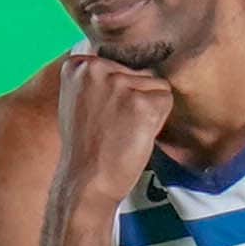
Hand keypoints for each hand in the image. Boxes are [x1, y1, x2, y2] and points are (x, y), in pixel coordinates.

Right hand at [55, 52, 171, 204]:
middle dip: (134, 100)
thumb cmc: (86, 147)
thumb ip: (98, 80)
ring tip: (123, 132)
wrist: (86, 181)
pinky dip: (158, 122)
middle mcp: (96, 68)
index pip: (120, 65)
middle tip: (114, 127)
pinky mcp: (141, 103)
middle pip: (139, 73)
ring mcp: (119, 84)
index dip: (119, 94)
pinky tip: (136, 135)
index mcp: (78, 64)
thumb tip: (133, 65)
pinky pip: (166, 101)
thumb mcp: (80, 101)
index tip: (102, 115)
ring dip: (147, 111)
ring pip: (155, 86)